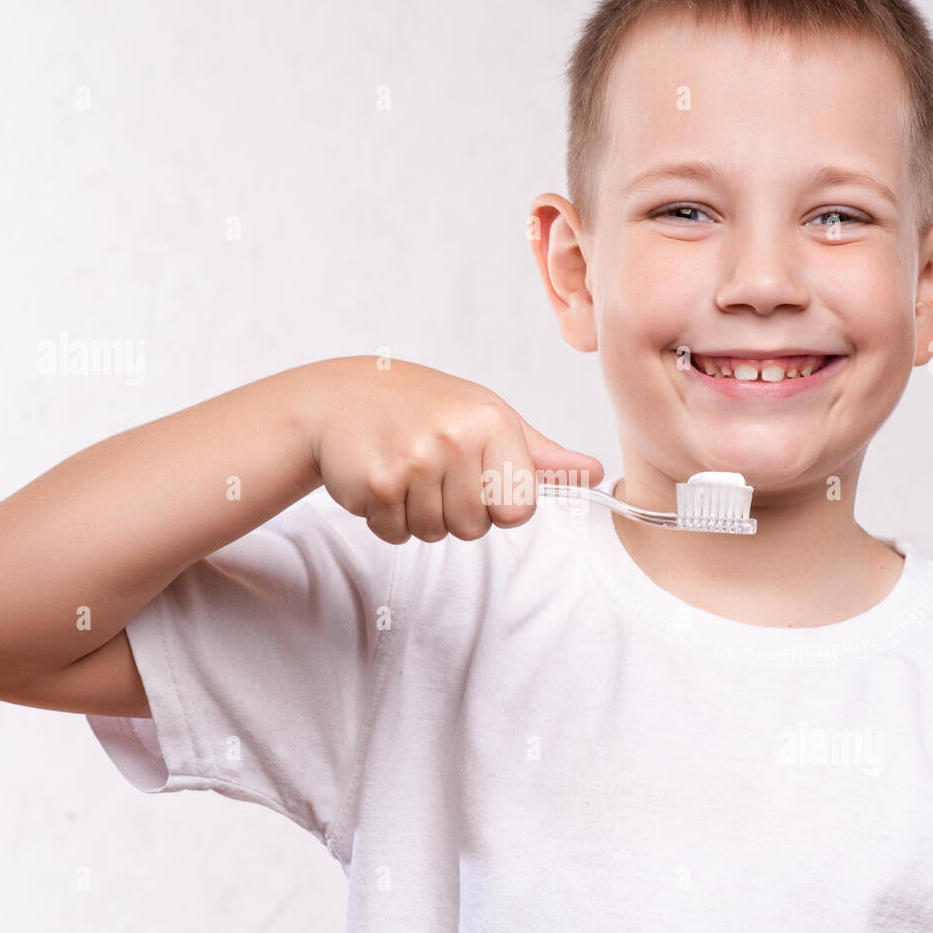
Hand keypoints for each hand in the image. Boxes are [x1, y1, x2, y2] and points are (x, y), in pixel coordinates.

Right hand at [310, 357, 603, 543]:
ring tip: (404, 470)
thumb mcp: (485, 417)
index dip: (498, 503)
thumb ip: (540, 455)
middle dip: (453, 511)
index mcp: (491, 422)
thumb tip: (596, 473)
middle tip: (431, 470)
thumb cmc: (420, 407)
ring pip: (435, 534)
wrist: (336, 398)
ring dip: (419, 515)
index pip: (519, 509)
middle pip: (474, 528)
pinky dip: (387, 517)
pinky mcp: (377, 483)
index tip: (477, 476)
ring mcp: (413, 461)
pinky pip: (397, 534)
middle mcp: (455, 438)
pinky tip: (380, 477)